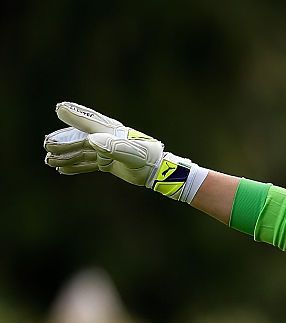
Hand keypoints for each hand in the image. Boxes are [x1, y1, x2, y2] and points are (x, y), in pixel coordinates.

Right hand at [43, 102, 205, 201]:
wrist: (158, 172)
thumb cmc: (147, 158)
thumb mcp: (131, 152)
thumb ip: (113, 146)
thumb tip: (91, 141)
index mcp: (111, 132)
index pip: (89, 122)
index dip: (75, 116)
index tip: (60, 108)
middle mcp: (106, 139)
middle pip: (80, 139)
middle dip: (63, 142)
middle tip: (47, 144)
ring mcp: (106, 152)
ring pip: (81, 153)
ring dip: (65, 156)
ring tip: (49, 160)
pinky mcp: (108, 163)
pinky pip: (88, 164)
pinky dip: (75, 166)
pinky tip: (63, 170)